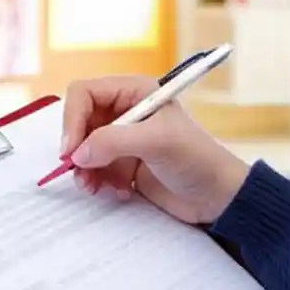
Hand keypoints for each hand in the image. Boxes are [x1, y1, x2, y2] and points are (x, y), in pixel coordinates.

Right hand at [61, 75, 250, 224]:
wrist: (219, 197)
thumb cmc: (196, 159)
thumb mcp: (156, 142)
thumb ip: (113, 141)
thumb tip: (77, 153)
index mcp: (134, 92)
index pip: (85, 93)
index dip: (73, 118)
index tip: (71, 149)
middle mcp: (125, 111)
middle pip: (80, 122)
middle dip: (77, 148)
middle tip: (79, 172)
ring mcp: (124, 139)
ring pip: (84, 148)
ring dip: (85, 169)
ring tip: (94, 187)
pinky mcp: (124, 164)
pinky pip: (96, 169)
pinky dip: (99, 181)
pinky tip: (120, 191)